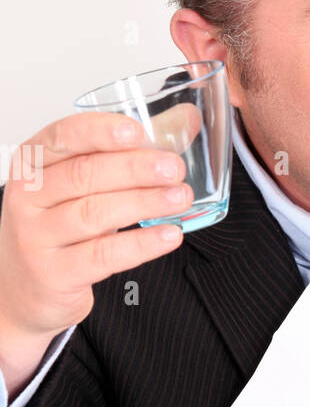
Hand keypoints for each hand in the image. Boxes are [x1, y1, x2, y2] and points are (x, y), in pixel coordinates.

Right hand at [0, 111, 191, 391]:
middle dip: (135, 168)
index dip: (100, 131)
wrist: (24, 287)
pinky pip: (103, 255)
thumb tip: (187, 119)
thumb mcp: (83, 184)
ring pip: (95, 214)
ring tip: (180, 198)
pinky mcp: (54, 273)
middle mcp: (28, 197)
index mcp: (33, 164)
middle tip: (174, 168)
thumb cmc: (59, 226)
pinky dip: (141, 244)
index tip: (138, 131)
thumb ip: (132, 150)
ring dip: (144, 203)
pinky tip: (169, 235)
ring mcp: (37, 237)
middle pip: (84, 174)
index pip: (62, 137)